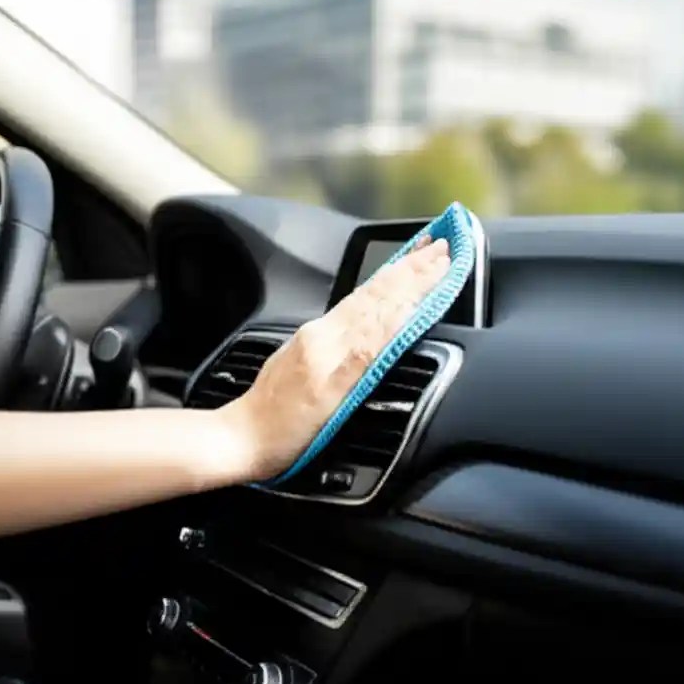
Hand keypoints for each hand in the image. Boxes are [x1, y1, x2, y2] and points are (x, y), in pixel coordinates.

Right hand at [218, 238, 449, 481]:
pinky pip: (372, 348)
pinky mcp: (334, 384)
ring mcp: (330, 357)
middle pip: (376, 296)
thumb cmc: (269, 410)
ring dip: (412, 287)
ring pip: (379, 312)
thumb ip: (333, 348)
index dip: (396, 271)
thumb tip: (364, 336)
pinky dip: (394, 325)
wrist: (240, 438)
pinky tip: (413, 313)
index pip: (365, 294)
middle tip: (442, 245)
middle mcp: (324, 337)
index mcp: (318, 333)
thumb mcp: (298, 365)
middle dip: (412, 269)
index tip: (422, 251)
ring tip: (438, 266)